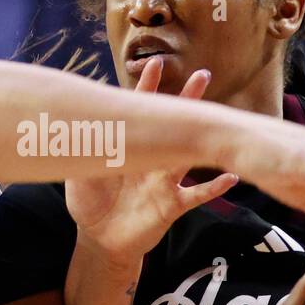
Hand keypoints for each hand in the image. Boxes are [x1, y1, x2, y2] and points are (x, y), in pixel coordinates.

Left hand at [67, 58, 239, 264]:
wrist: (99, 240)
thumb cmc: (89, 203)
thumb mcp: (78, 175)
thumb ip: (80, 152)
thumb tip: (72, 125)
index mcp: (129, 148)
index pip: (140, 112)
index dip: (147, 88)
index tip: (154, 64)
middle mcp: (151, 159)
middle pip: (171, 126)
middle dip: (186, 100)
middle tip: (203, 75)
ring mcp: (164, 181)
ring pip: (187, 154)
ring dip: (202, 137)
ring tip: (221, 119)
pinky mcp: (171, 204)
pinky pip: (197, 195)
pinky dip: (214, 187)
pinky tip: (231, 177)